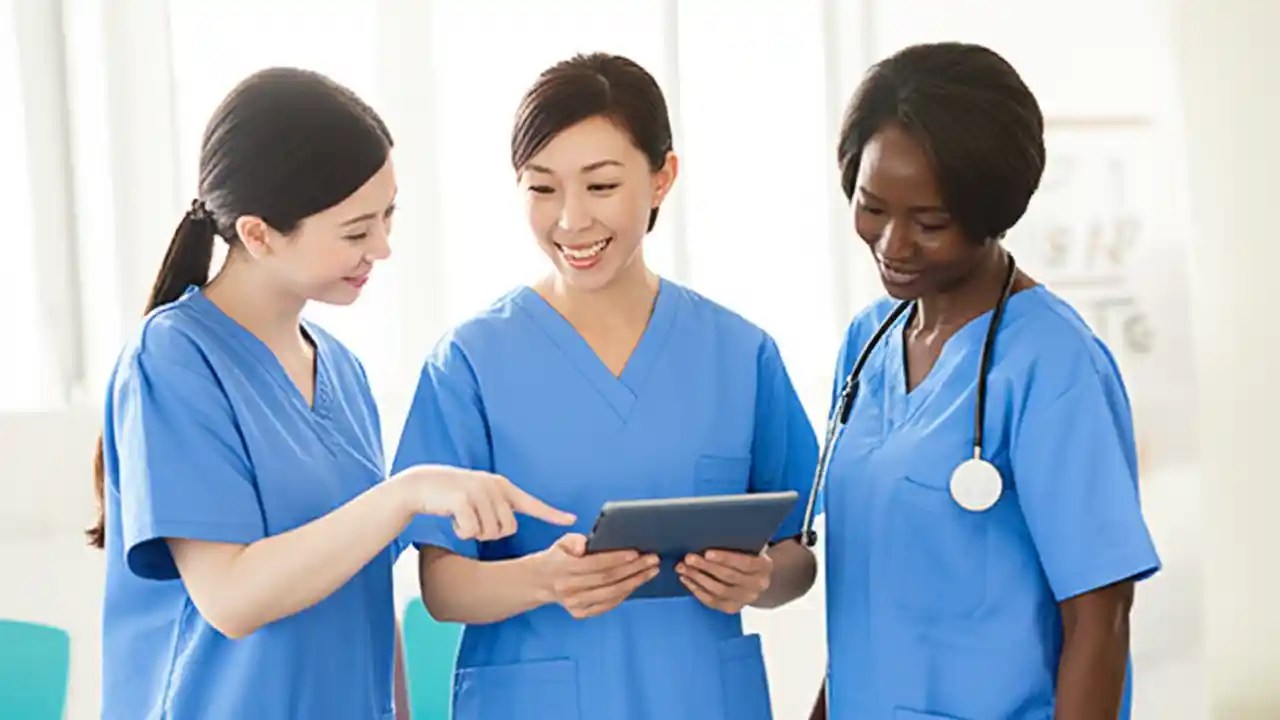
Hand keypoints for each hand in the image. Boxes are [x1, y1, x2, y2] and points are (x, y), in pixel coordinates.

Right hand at [394, 464, 575, 540]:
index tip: (571, 519)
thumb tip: (508, 527)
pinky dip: (461, 532)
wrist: (421, 484)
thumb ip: (497, 507)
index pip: (532, 503)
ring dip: (475, 533)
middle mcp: (494, 487)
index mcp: (502, 486)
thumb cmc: (452, 496)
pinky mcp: (462, 500)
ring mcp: (479, 492)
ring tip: (462, 517)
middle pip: (508, 529)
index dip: (551, 514)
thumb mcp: (480, 497)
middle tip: (473, 521)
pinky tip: (453, 520)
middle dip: (491, 533)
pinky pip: (471, 531)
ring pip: (490, 533)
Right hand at [535, 533, 659, 618]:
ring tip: (651, 571)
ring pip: (611, 594)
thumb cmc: (557, 558)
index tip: (637, 552)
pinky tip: (637, 583)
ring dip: (634, 582)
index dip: (617, 559)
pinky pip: (608, 605)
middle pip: (607, 580)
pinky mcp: (580, 613)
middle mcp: (569, 589)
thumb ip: (573, 541)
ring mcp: (575, 604)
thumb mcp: (560, 543)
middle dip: (633, 569)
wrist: (539, 582)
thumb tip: (584, 545)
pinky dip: (624, 594)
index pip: (596, 564)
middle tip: (652, 560)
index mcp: (563, 568)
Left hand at [676, 548, 772, 613]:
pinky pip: (712, 601)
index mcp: (764, 566)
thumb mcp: (749, 546)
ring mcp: (745, 599)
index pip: (745, 563)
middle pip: (729, 576)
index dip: (726, 558)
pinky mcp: (733, 608)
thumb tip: (710, 534)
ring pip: (719, 590)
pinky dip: (697, 590)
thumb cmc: (747, 555)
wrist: (756, 578)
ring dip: (698, 578)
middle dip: (706, 567)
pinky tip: (687, 579)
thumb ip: (737, 542)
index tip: (707, 553)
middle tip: (689, 558)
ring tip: (683, 567)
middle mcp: (758, 585)